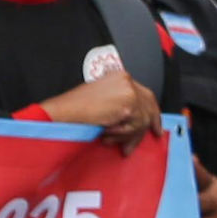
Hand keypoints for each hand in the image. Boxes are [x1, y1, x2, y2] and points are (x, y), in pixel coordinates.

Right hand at [37, 71, 157, 144]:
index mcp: (119, 76)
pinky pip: (136, 126)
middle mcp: (126, 81)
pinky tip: (109, 137)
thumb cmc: (72, 108)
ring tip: (115, 141)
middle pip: (148, 103)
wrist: (63, 113)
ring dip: (130, 134)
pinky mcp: (128, 106)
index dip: (150, 108)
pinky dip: (124, 135)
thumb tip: (130, 117)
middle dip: (151, 122)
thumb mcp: (98, 98)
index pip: (143, 92)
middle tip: (153, 134)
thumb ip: (116, 102)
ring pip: (143, 118)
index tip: (153, 121)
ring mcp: (128, 92)